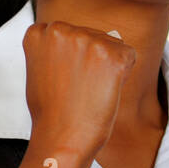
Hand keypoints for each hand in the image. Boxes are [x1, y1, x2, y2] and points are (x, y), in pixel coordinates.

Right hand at [22, 20, 137, 158]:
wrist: (61, 137)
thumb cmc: (52, 111)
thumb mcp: (41, 70)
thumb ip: (57, 49)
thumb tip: (88, 40)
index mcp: (40, 32)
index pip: (69, 32)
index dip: (73, 57)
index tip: (65, 77)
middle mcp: (61, 30)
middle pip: (92, 35)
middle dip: (92, 59)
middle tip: (78, 87)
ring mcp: (87, 40)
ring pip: (112, 45)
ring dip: (108, 66)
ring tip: (90, 89)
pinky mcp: (112, 55)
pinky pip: (129, 56)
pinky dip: (123, 73)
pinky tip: (105, 90)